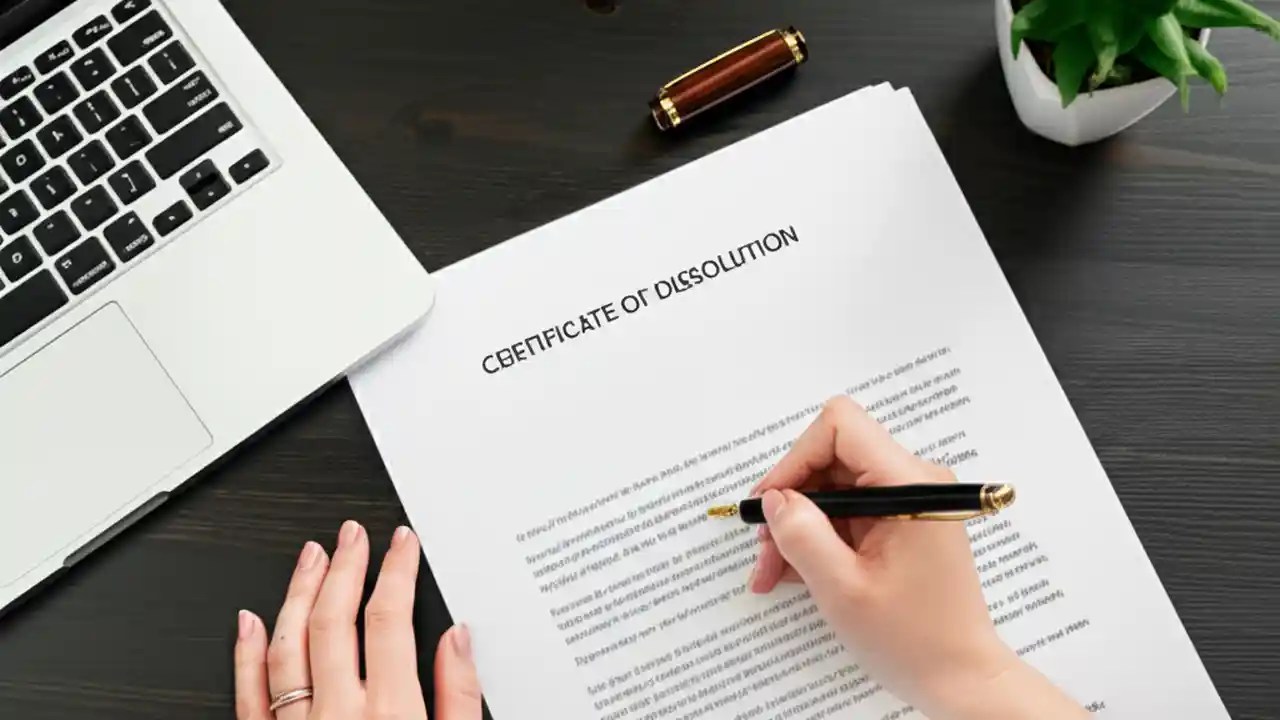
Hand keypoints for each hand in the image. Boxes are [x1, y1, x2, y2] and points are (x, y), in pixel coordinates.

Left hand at [233, 521, 481, 719]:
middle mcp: (339, 716)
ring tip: (311, 559)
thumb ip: (458, 697)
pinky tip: (250, 621)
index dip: (397, 571)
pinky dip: (246, 655)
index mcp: (391, 713)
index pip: (389, 619)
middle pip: (333, 622)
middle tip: (352, 535)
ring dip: (298, 595)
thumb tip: (457, 640)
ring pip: (288, 647)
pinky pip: (249, 695)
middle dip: (345, 568)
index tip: (402, 544)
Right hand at [749, 397, 1085, 719]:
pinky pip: (847, 514)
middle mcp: (914, 481)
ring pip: (833, 490)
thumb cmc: (913, 639)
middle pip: (832, 459)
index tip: (771, 503)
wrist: (961, 678)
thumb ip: (803, 535)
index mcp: (910, 484)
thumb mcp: (843, 589)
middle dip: (790, 501)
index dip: (796, 458)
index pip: (841, 427)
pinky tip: (792, 573)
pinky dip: (817, 539)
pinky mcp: (902, 524)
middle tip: (763, 548)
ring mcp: (909, 502)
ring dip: (797, 526)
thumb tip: (774, 499)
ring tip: (771, 572)